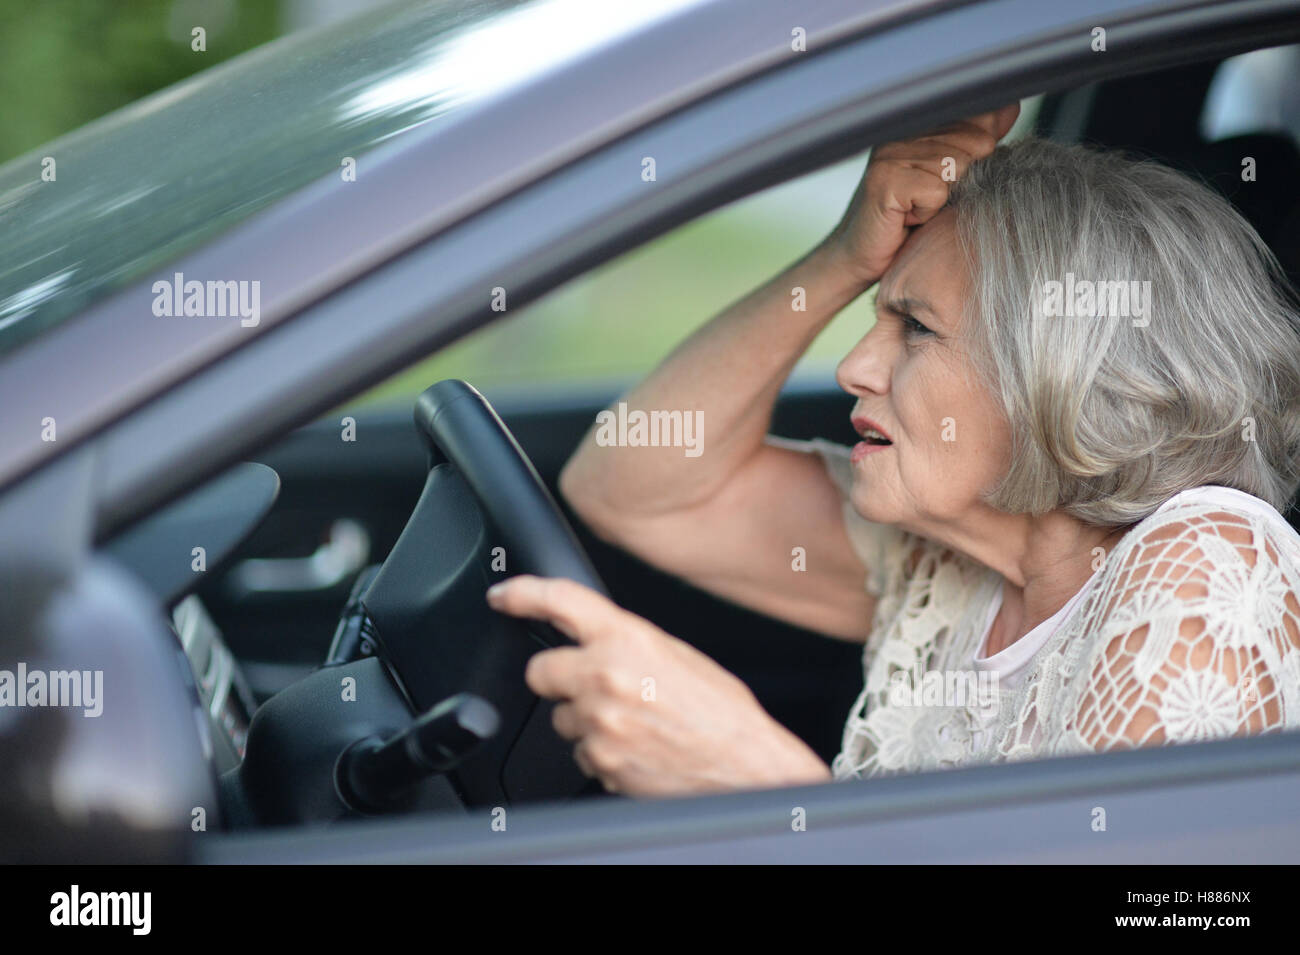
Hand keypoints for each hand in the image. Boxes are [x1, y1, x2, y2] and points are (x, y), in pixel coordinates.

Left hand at [485, 575, 830, 796]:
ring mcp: (599, 724)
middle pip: (540, 671)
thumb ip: (628, 643)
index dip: (522, 594)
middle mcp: (606, 677)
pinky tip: (637, 748)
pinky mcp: (600, 762)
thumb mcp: (678, 655)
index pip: (560, 601)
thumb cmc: (723, 713)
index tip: (503, 595)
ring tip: (633, 723)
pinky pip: (580, 753)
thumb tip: (597, 642)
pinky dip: (601, 752)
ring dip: (585, 720)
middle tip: (591, 685)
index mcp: (629, 639)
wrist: (747, 767)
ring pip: (561, 718)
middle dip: (558, 678)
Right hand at [826, 103, 1020, 284]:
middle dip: (963, 181)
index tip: (946, 183)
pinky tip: (906, 218)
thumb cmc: (905, 221)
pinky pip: (936, 191)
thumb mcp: (948, 178)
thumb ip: (975, 142)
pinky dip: (927, 213)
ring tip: (916, 209)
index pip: (980, 123)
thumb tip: (1010, 107)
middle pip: (976, 145)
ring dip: (944, 199)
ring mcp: (891, 152)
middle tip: (929, 201)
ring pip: (958, 168)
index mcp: (919, 125)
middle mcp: (903, 131)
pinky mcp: (886, 178)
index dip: (978, 157)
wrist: (859, 256)